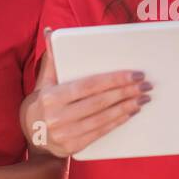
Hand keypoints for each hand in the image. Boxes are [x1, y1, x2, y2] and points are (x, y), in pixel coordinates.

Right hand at [24, 29, 147, 156]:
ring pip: (103, 118)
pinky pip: (101, 132)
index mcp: (51, 97)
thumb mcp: (44, 82)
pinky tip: (131, 112)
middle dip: (126, 92)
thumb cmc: (43, 105)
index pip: (88, 85)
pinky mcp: (74, 146)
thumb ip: (52, 59)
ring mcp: (65, 134)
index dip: (113, 79)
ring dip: (126, 107)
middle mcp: (57, 116)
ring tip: (143, 98)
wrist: (33, 138)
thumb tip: (50, 32)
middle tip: (145, 85)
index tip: (133, 74)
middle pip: (99, 102)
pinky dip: (118, 121)